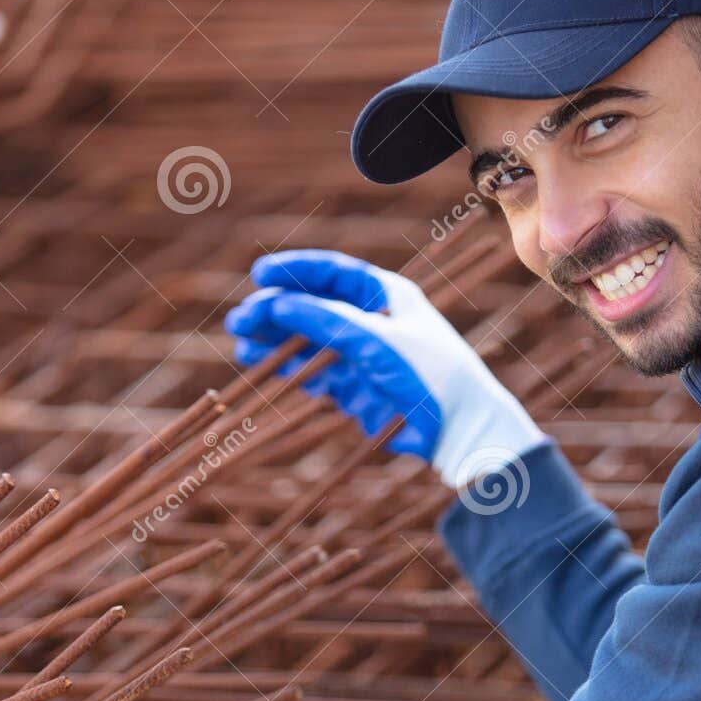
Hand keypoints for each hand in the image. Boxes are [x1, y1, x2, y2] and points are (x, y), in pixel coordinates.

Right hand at [224, 248, 544, 487]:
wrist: (459, 429)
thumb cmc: (430, 373)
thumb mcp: (376, 340)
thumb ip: (326, 320)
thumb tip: (277, 304)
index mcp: (386, 295)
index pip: (332, 273)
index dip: (295, 271)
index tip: (260, 276)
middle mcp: (371, 319)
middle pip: (313, 306)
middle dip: (276, 310)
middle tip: (241, 319)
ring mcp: (361, 354)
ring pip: (308, 340)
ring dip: (276, 339)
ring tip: (241, 343)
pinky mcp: (355, 388)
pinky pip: (313, 371)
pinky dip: (287, 367)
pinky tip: (260, 363)